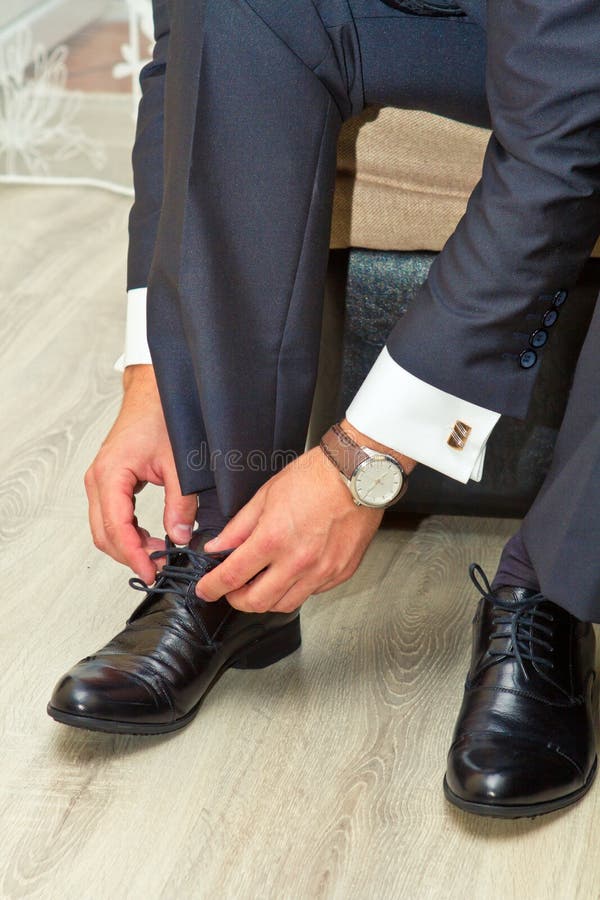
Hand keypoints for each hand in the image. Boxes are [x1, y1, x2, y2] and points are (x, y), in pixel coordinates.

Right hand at [84, 365, 197, 582]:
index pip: (116, 529)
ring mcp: (100, 480)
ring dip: (127, 546)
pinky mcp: (108, 480)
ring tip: (158, 555)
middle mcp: (98, 479)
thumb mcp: (179, 464)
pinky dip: (127, 532)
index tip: (153, 572)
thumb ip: (180, 503)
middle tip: (159, 568)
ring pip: (104, 528)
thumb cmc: (163, 416)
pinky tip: (150, 538)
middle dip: (129, 555)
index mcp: (111, 475)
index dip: (134, 555)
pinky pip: (110, 516)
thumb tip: (181, 536)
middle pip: (103, 534)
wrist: (153, 392)